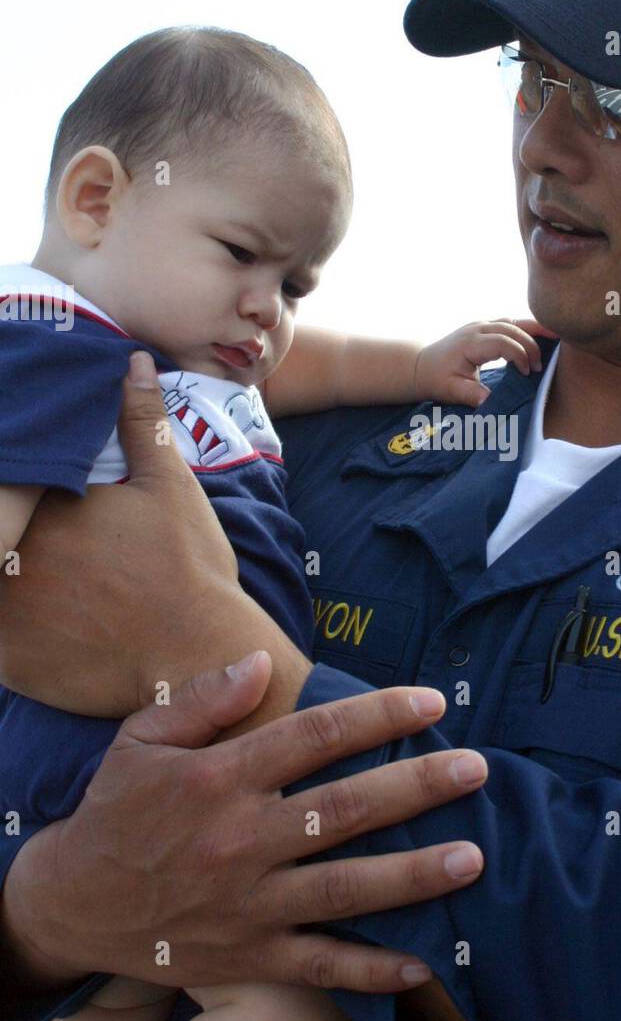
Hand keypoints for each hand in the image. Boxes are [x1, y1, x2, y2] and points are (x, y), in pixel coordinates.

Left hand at [0, 352, 306, 717]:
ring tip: (31, 565)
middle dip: (10, 528)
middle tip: (44, 537)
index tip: (33, 489)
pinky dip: (6, 626)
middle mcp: (15, 556)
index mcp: (47, 506)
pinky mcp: (10, 660)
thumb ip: (142, 422)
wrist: (201, 654)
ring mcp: (8, 611)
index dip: (18, 481)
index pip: (11, 482)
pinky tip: (37, 615)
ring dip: (6, 571)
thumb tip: (131, 360)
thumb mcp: (170, 485)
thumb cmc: (189, 565)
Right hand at [1, 653, 486, 996]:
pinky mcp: (250, 957)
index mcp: (221, 777)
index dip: (381, 715)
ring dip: (415, 874)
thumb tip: (261, 662)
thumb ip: (203, 698)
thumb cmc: (117, 811)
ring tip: (474, 856)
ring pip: (347, 888)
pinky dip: (373, 969)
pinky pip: (321, 965)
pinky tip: (425, 965)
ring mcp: (249, 904)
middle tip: (476, 769)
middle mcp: (242, 839)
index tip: (433, 703)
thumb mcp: (142, 740)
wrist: (74, 904)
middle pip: (347, 809)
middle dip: (418, 786)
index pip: (317, 736)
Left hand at [413, 318, 557, 408]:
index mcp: (471, 343)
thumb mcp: (452, 391)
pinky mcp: (485, 327)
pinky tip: (541, 336)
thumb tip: (492, 402)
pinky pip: (510, 323)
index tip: (527, 374)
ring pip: (513, 320)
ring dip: (534, 329)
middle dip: (532, 343)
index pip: (504, 342)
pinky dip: (526, 328)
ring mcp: (481, 325)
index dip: (520, 355)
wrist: (421, 366)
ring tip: (556, 336)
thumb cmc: (437, 379)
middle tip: (542, 364)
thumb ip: (472, 395)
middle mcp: (477, 328)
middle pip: (513, 326)